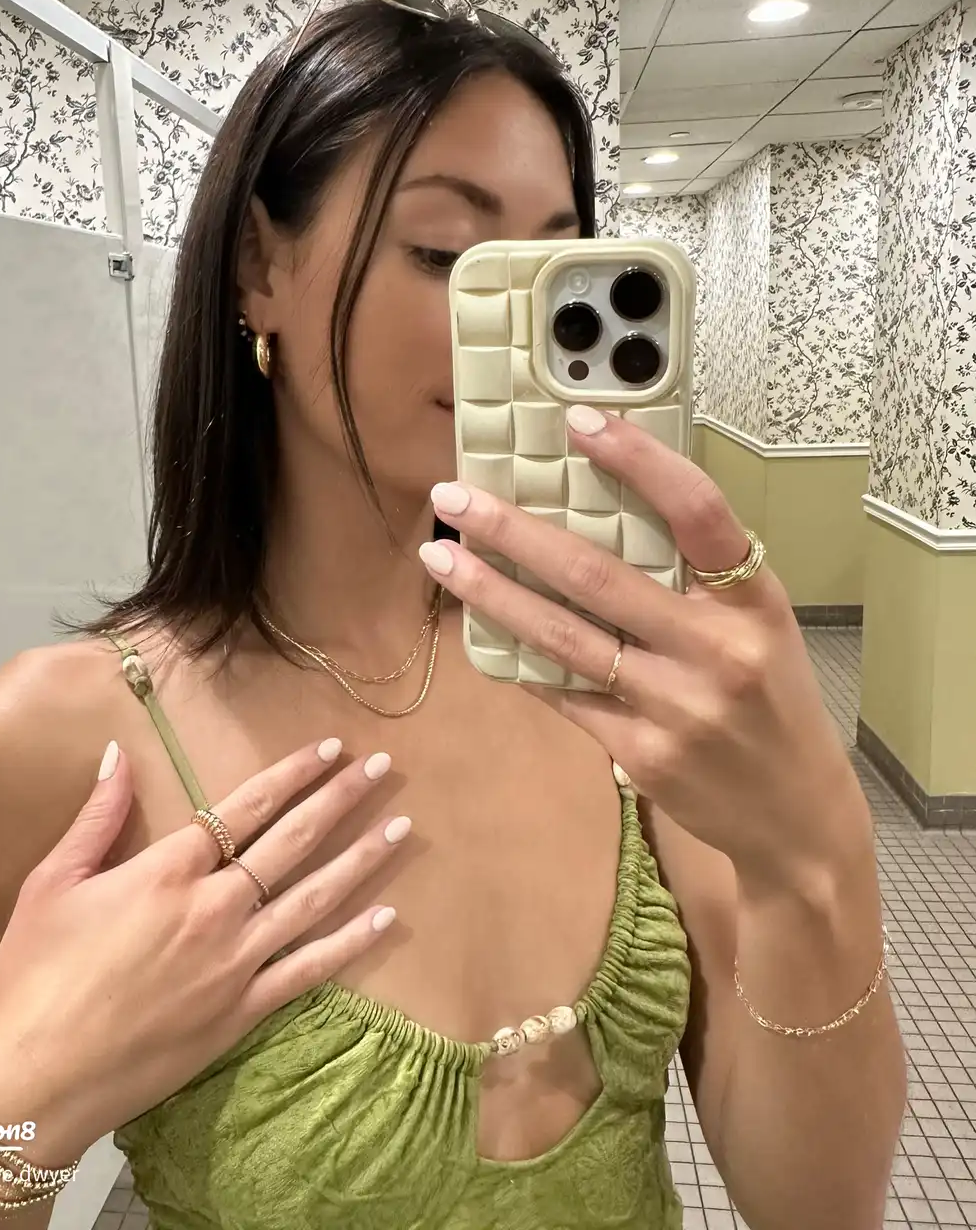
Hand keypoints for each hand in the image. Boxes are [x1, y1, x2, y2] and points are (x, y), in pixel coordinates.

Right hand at [0, 738, 406, 1166]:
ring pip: (314, 898)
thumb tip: (119, 752)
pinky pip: (309, 970)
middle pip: (291, 841)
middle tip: (381, 768)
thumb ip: (97, 816)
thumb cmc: (32, 976)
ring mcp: (235, 963)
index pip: (245, 806)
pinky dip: (351, 943)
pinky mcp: (242, 1012)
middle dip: (340, 799)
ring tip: (401, 826)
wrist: (33, 1080)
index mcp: (168, 871)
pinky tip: (385, 918)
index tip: (331, 748)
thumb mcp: (51, 883)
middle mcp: (214, 908)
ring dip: (361, 859)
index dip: (292, 773)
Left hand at [421, 407, 868, 892]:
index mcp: (753, 599)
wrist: (796, 814)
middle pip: (598, 575)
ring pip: (562, 636)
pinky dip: (518, 659)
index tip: (578, 421)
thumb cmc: (772, 699)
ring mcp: (675, 705)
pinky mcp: (640, 753)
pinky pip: (562, 692)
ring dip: (491, 593)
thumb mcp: (759, 624)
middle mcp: (716, 648)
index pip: (698, 512)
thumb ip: (698, 576)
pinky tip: (480, 630)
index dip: (639, 460)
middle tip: (455, 497)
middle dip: (514, 532)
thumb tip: (603, 505)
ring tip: (440, 556)